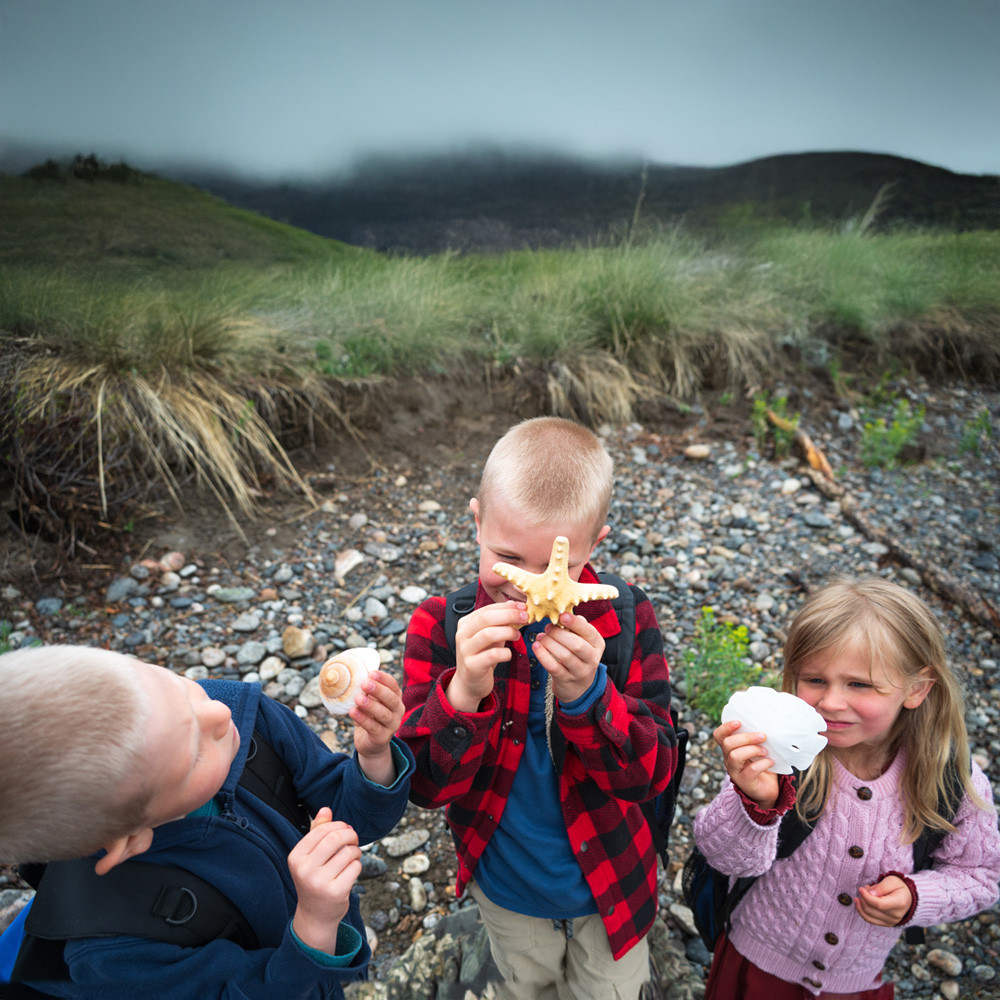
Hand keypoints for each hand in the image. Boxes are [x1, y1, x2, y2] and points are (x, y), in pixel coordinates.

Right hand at [288, 808, 361, 953]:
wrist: (315, 915)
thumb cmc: (314, 879)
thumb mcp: (310, 856)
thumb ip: (317, 832)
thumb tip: (326, 809)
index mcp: (296, 857)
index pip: (322, 830)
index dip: (339, 826)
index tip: (345, 830)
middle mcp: (304, 870)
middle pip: (336, 838)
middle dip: (350, 835)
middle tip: (354, 839)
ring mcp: (319, 883)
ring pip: (349, 852)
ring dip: (356, 851)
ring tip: (352, 857)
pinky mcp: (335, 892)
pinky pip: (355, 867)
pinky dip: (357, 865)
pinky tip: (350, 871)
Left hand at [351, 670, 404, 784]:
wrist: (371, 743)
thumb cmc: (370, 717)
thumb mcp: (370, 702)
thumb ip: (367, 691)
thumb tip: (354, 676)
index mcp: (396, 698)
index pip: (393, 686)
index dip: (383, 678)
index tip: (371, 673)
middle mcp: (398, 711)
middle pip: (391, 699)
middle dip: (378, 690)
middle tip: (364, 683)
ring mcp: (392, 725)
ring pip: (383, 714)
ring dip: (370, 705)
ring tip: (358, 698)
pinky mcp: (383, 738)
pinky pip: (373, 727)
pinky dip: (363, 719)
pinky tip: (353, 712)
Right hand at [449, 601, 526, 711]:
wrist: (469, 683)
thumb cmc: (482, 655)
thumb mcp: (490, 636)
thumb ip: (500, 621)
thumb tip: (515, 604)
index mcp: (466, 623)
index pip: (487, 609)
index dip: (506, 607)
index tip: (523, 607)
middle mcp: (462, 635)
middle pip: (486, 618)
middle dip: (509, 615)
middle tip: (525, 617)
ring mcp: (465, 650)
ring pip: (488, 634)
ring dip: (508, 632)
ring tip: (517, 635)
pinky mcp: (472, 666)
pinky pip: (492, 655)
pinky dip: (505, 653)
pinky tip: (509, 654)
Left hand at [532, 612, 603, 702]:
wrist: (578, 685)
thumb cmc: (578, 655)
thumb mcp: (584, 641)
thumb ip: (577, 627)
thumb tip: (565, 612)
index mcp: (598, 644)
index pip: (589, 632)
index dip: (574, 623)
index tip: (561, 615)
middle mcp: (592, 659)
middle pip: (576, 644)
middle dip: (558, 633)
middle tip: (547, 627)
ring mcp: (580, 672)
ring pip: (564, 656)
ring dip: (549, 643)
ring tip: (540, 636)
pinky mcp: (566, 680)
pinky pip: (553, 667)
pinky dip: (543, 655)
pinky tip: (536, 646)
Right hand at [713, 719, 779, 808]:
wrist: (767, 789)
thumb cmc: (762, 765)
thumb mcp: (756, 749)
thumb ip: (756, 739)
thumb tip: (767, 724)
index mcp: (730, 749)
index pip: (719, 736)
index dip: (726, 727)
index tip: (739, 722)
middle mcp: (729, 760)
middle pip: (727, 744)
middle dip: (746, 737)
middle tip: (762, 736)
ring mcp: (735, 772)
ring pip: (735, 756)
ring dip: (753, 750)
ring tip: (765, 751)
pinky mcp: (745, 782)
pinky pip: (751, 770)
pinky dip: (763, 763)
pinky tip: (770, 762)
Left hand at [855, 875, 912, 926]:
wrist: (907, 897)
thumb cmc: (898, 887)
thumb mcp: (892, 881)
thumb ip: (881, 887)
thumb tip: (870, 894)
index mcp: (900, 903)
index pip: (879, 904)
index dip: (866, 897)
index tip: (861, 889)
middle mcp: (896, 915)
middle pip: (872, 910)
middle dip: (863, 898)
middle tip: (864, 888)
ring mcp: (891, 921)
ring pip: (868, 915)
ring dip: (861, 903)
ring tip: (865, 893)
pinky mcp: (886, 923)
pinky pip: (870, 920)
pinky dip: (862, 910)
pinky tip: (861, 901)